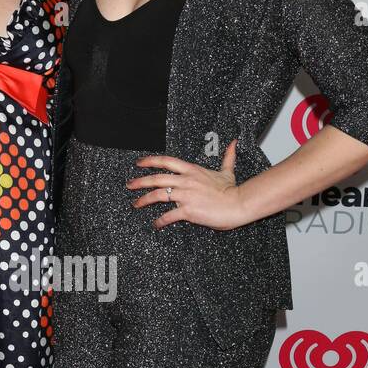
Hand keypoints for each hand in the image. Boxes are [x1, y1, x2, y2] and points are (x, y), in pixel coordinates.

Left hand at [125, 141, 243, 230]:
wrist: (238, 204)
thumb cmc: (232, 190)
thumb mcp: (227, 171)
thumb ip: (227, 157)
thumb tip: (233, 143)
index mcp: (192, 170)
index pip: (166, 161)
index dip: (150, 161)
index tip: (139, 163)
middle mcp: (186, 181)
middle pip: (156, 178)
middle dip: (140, 181)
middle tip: (129, 185)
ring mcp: (186, 196)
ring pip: (158, 195)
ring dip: (144, 200)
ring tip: (136, 204)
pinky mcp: (188, 211)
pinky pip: (168, 216)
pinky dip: (160, 221)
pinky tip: (156, 224)